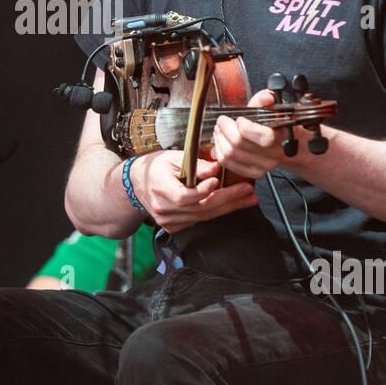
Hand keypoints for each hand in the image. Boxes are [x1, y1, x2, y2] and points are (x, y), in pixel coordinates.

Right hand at [129, 149, 258, 234]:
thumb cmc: (156, 167)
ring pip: (203, 217)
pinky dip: (216, 213)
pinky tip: (232, 205)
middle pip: (199, 208)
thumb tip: (216, 169)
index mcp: (160, 189)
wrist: (137, 183)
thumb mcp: (172, 157)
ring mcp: (168, 221)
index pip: (183, 196)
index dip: (202, 191)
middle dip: (227, 199)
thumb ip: (194, 164)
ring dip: (228, 208)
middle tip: (247, 191)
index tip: (217, 181)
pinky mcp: (174, 227)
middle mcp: (163, 209)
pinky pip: (199, 221)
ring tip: (247, 198)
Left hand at [210, 89, 291, 178]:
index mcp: (281, 136)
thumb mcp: (274, 109)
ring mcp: (264, 166)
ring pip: (231, 155)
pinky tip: (220, 143)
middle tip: (222, 121)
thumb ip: (265, 100)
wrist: (291, 146)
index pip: (261, 136)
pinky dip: (219, 152)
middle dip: (225, 129)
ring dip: (220, 139)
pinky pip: (229, 164)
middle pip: (239, 145)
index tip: (239, 118)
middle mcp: (274, 154)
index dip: (244, 126)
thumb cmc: (278, 125)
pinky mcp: (254, 173)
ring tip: (219, 130)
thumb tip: (266, 97)